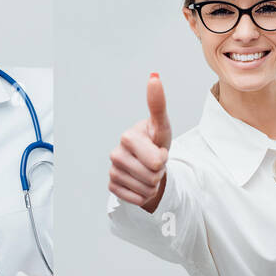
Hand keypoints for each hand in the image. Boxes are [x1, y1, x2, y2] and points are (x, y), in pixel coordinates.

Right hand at [108, 72, 170, 211]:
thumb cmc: (155, 143)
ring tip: (149, 173)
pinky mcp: (112, 186)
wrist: (146, 164)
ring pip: (145, 188)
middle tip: (155, 163)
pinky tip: (140, 184)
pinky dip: (143, 195)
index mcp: (128, 137)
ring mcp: (112, 170)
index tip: (159, 152)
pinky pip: (136, 198)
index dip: (163, 159)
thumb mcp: (161, 126)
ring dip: (153, 184)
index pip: (156, 160)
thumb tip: (154, 77)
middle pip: (152, 175)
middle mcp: (116, 153)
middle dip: (159, 172)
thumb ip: (158, 105)